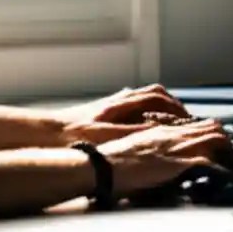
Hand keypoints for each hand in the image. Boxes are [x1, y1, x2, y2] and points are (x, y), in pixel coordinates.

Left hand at [55, 84, 192, 145]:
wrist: (43, 134)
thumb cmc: (74, 136)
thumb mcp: (107, 137)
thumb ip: (134, 133)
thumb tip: (160, 132)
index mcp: (121, 103)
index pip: (157, 97)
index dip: (176, 108)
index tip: (189, 120)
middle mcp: (116, 100)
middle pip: (151, 94)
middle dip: (171, 105)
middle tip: (183, 120)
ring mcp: (107, 105)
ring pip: (140, 100)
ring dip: (157, 109)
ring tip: (167, 124)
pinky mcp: (98, 114)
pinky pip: (129, 108)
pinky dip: (142, 115)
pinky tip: (139, 128)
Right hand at [95, 118, 232, 197]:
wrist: (99, 166)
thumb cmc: (108, 162)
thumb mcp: (129, 149)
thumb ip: (145, 148)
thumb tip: (155, 157)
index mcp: (159, 129)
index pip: (195, 124)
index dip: (211, 134)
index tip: (220, 145)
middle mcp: (172, 133)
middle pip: (212, 127)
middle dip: (228, 143)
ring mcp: (177, 146)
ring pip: (216, 137)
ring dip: (230, 153)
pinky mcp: (180, 161)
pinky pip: (211, 160)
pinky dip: (222, 169)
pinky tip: (229, 178)